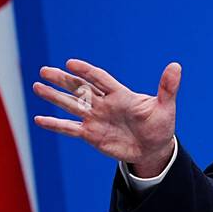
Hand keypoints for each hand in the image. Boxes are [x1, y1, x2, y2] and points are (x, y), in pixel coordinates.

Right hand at [32, 59, 180, 176]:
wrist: (154, 148)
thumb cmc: (161, 125)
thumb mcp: (165, 107)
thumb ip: (167, 88)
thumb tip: (176, 65)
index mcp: (121, 95)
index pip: (100, 79)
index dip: (86, 71)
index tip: (70, 63)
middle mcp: (104, 104)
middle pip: (79, 88)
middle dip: (62, 80)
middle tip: (43, 71)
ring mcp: (96, 119)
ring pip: (71, 105)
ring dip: (54, 97)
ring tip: (36, 87)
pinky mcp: (91, 135)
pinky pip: (69, 129)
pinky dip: (55, 125)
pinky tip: (38, 119)